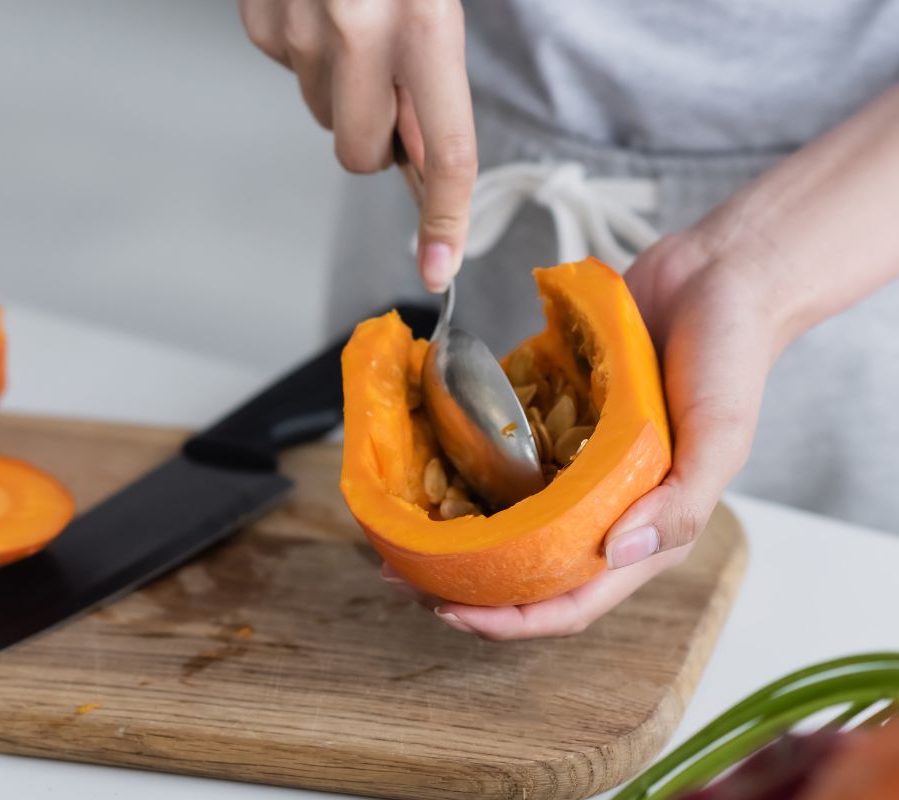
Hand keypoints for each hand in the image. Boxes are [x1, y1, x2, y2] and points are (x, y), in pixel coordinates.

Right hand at [238, 0, 476, 291]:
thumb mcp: (434, 0)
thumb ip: (434, 71)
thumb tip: (424, 149)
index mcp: (423, 20)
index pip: (444, 152)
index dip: (445, 220)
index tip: (439, 266)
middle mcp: (359, 30)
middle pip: (363, 155)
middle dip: (376, 141)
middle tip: (389, 87)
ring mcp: (300, 30)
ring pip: (322, 114)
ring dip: (341, 89)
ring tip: (353, 19)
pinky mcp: (260, 23)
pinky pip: (288, 71)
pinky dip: (307, 53)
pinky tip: (319, 6)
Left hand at [385, 232, 784, 638]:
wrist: (716, 276)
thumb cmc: (732, 359)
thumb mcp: (721, 435)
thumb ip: (679, 503)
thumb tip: (615, 554)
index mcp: (645, 529)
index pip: (572, 600)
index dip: (511, 619)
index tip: (449, 611)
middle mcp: (603, 507)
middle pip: (526, 567)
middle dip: (464, 582)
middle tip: (399, 574)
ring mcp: (574, 464)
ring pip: (506, 515)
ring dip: (453, 529)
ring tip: (398, 528)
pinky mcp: (554, 420)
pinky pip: (502, 452)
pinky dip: (463, 462)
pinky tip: (421, 461)